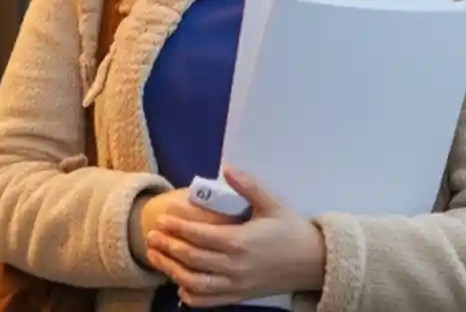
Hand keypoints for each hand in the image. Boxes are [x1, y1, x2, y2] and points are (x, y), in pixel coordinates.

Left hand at [144, 168, 326, 307]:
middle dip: (168, 246)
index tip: (162, 218)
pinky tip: (179, 284)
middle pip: (191, 259)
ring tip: (156, 256)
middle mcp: (234, 266)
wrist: (314, 263)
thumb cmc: (291, 230)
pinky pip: (209, 301)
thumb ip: (248, 186)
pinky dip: (190, 295)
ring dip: (171, 270)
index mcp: (240, 242)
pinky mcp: (240, 297)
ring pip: (194, 282)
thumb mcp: (272, 204)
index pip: (199, 235)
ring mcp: (236, 285)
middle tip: (151, 235)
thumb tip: (227, 167)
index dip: (177, 227)